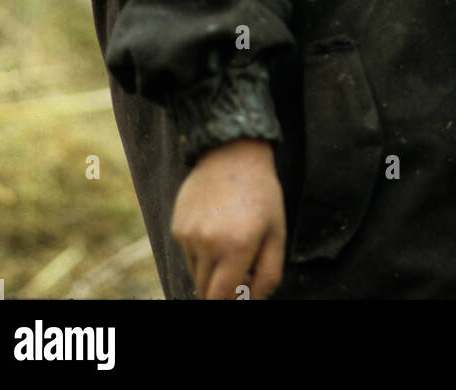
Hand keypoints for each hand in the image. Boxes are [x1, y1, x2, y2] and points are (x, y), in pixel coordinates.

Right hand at [171, 138, 285, 299]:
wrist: (232, 153)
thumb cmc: (261, 194)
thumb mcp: (277, 233)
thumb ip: (269, 274)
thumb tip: (252, 299)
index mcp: (237, 247)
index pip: (221, 298)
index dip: (232, 301)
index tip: (242, 290)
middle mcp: (208, 243)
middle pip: (205, 291)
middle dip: (222, 290)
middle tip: (239, 269)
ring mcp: (188, 235)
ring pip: (196, 274)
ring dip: (211, 271)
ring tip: (228, 241)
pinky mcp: (177, 227)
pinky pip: (188, 254)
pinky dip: (201, 252)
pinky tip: (215, 227)